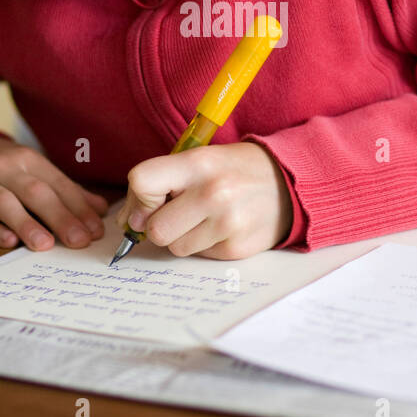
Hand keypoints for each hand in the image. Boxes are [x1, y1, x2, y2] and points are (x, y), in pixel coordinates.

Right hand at [0, 133, 108, 248]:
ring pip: (5, 204)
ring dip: (27, 224)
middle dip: (60, 217)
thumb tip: (100, 210)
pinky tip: (8, 242)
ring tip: (46, 245)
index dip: (79, 207)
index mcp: (27, 161)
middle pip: (35, 193)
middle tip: (79, 241)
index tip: (96, 230)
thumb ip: (65, 190)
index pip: (58, 184)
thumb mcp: (31, 170)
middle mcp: (3, 170)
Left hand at [114, 142, 292, 259]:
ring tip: (204, 218)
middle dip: (159, 224)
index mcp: (198, 163)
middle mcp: (213, 193)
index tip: (150, 200)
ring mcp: (227, 223)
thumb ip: (162, 182)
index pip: (142, 182)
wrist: (288, 183)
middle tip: (178, 212)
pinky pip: (198, 256)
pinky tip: (221, 228)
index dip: (138, 198)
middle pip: (155, 229)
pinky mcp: (236, 249)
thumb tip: (128, 222)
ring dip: (182, 237)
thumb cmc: (234, 170)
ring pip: (174, 247)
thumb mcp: (200, 159)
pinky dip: (203, 245)